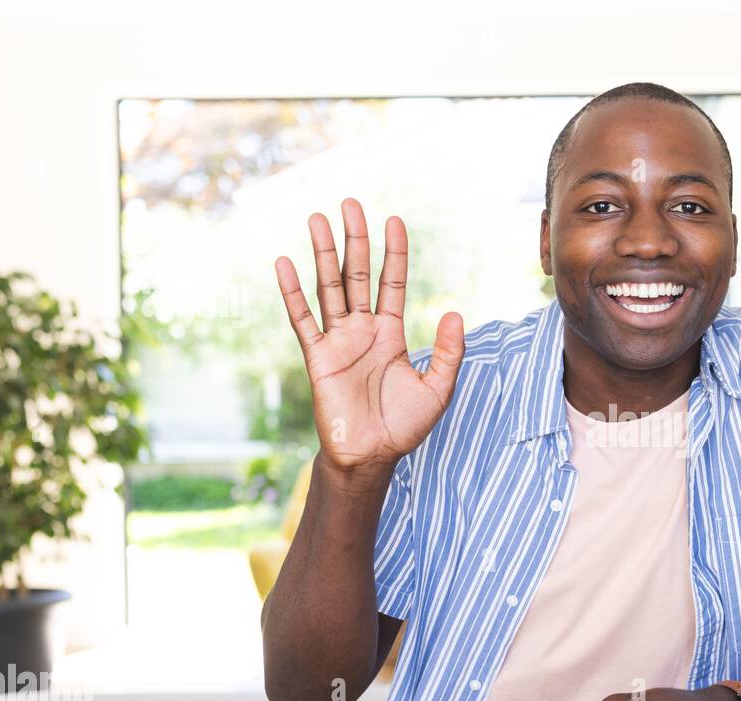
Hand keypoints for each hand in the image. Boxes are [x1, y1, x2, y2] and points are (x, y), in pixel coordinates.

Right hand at [274, 197, 464, 480]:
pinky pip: (303, 320)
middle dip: (355, 240)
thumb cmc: (404, 426)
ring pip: (330, 288)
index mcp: (391, 334)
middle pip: (358, 276)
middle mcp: (363, 331)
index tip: (394, 220)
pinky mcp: (318, 358)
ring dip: (323, 254)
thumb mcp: (438, 388)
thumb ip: (450, 352)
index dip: (394, 254)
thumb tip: (455, 311)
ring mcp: (338, 341)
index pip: (392, 283)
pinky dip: (293, 293)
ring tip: (317, 218)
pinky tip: (285, 263)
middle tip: (350, 203)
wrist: (371, 457)